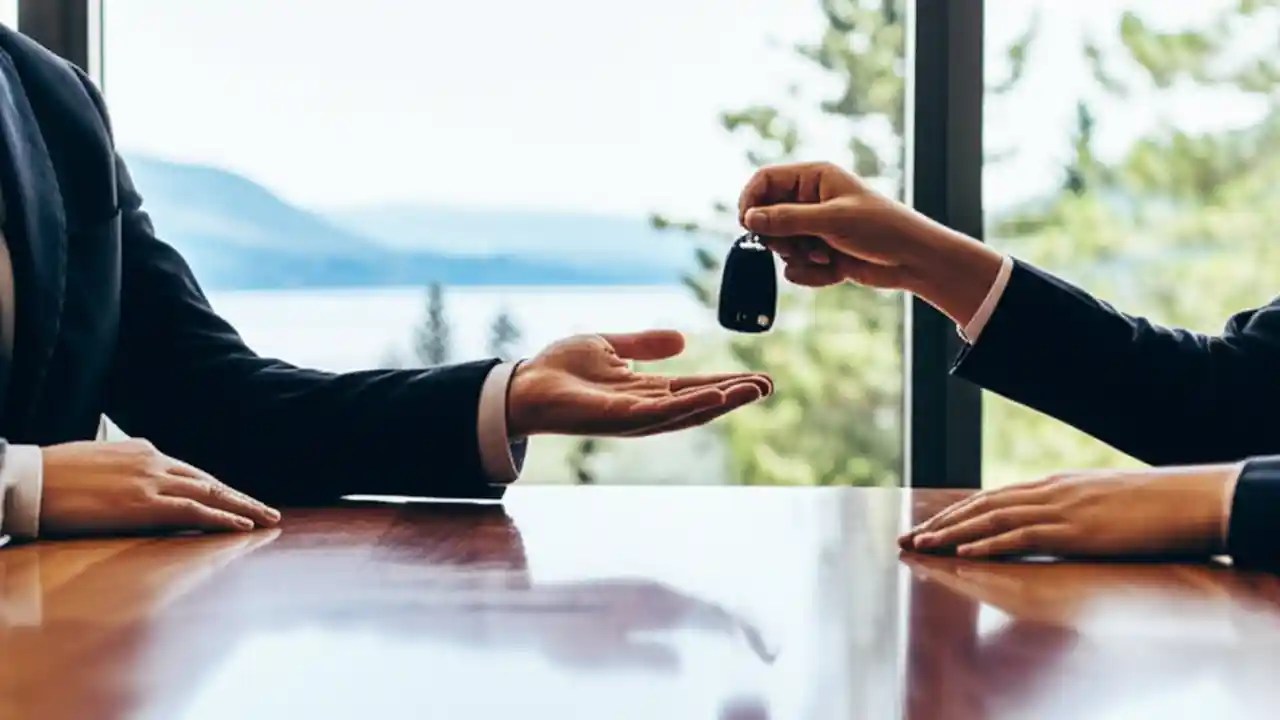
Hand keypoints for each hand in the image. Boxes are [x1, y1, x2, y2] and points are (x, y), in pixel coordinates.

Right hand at [40, 440, 281, 536]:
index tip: (238, 499)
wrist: (30, 479)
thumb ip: (123, 470)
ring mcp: (151, 481)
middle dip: (241, 498)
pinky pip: (193, 510)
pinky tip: (242, 527)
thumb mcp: (98, 463)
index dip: (218, 488)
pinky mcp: (143, 503)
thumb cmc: (53, 475)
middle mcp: (154, 462)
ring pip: (210, 494)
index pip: (191, 471)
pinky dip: (221, 518)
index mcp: (143, 451)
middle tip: (269, 512)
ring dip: (243, 508)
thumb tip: (131, 485)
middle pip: (209, 480)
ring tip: (267, 520)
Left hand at [507, 330, 771, 436]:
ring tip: (751, 391)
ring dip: (720, 401)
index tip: (758, 377)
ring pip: (686, 411)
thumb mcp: (610, 347)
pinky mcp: (618, 419)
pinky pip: (660, 413)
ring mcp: (633, 417)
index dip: (726, 382)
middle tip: (768, 386)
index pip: (695, 386)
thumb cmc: (559, 369)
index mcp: (646, 391)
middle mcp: (645, 408)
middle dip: (733, 396)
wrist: (523, 385)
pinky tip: (713, 396)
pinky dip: (688, 405)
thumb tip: (683, 339)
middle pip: (699, 402)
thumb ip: (644, 345)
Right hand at [737, 161, 1003, 326]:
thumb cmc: (880, 228)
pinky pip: (795, 268)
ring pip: (780, 246)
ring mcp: (814, 228)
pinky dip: (811, 274)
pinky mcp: (820, 254)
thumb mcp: (831, 220)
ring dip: (798, 257)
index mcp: (814, 178)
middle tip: (798, 246)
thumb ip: (787, 218)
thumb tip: (749, 218)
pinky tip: (835, 271)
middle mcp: (811, 200)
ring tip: (825, 257)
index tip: (747, 224)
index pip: (765, 180)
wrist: (913, 261)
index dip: (751, 200)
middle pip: (767, 217)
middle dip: (780, 237)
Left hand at [898, 464, 1239, 558]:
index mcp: (1054, 484)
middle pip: (982, 505)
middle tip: (906, 538)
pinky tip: (964, 552)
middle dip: (941, 522)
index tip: (929, 525)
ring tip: (922, 545)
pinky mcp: (1074, 530)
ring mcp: (1060, 509)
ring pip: (992, 518)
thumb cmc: (1152, 504)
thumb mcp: (1101, 501)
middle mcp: (1049, 492)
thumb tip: (1055, 522)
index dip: (957, 512)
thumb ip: (1072, 508)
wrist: (1189, 498)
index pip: (993, 497)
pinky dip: (989, 543)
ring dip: (953, 533)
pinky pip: (1021, 536)